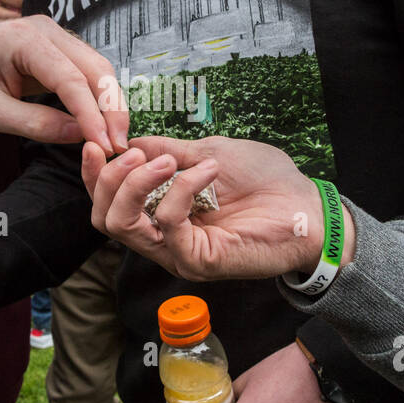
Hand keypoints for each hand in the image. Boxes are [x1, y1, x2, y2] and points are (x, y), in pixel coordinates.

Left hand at [0, 17, 127, 156]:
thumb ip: (34, 124)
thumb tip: (81, 137)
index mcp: (24, 39)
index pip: (72, 80)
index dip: (93, 116)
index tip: (107, 147)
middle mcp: (46, 29)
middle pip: (96, 68)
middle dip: (112, 109)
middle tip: (120, 148)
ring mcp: (53, 35)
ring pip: (97, 69)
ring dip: (110, 104)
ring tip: (114, 141)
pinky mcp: (55, 48)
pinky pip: (86, 72)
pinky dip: (97, 98)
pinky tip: (100, 125)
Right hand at [81, 136, 348, 280]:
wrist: (308, 207)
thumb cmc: (267, 182)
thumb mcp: (210, 153)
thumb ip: (169, 151)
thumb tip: (133, 143)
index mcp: (162, 213)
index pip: (109, 203)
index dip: (95, 175)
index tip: (95, 144)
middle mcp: (163, 237)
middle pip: (105, 218)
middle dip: (110, 179)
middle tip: (136, 155)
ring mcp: (177, 252)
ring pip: (124, 225)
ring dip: (136, 184)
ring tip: (166, 162)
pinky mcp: (197, 260)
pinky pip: (169, 223)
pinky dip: (182, 189)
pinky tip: (207, 170)